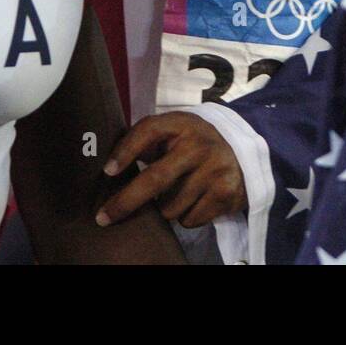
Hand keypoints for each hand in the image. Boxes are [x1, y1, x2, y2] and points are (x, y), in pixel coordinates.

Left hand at [96, 111, 246, 227]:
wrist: (242, 155)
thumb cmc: (193, 144)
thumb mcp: (174, 132)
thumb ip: (146, 141)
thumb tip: (109, 168)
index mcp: (182, 124)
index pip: (149, 130)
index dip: (126, 150)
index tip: (107, 171)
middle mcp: (199, 145)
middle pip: (156, 179)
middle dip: (125, 202)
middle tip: (103, 217)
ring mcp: (214, 170)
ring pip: (169, 207)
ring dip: (162, 208)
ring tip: (173, 194)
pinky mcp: (225, 194)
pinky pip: (188, 220)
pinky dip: (184, 217)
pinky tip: (192, 201)